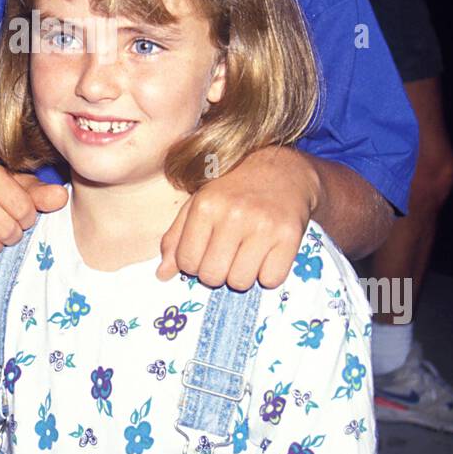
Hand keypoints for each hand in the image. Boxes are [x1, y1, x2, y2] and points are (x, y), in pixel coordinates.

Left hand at [156, 147, 320, 288]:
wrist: (285, 171)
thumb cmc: (236, 190)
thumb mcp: (200, 203)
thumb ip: (177, 237)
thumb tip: (162, 275)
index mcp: (206, 205)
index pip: (187, 262)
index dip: (195, 264)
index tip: (207, 252)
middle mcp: (234, 214)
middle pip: (212, 276)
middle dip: (218, 272)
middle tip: (228, 254)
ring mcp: (264, 226)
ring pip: (240, 282)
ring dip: (242, 274)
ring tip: (248, 253)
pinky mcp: (290, 236)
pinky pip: (271, 280)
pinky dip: (269, 274)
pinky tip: (268, 254)